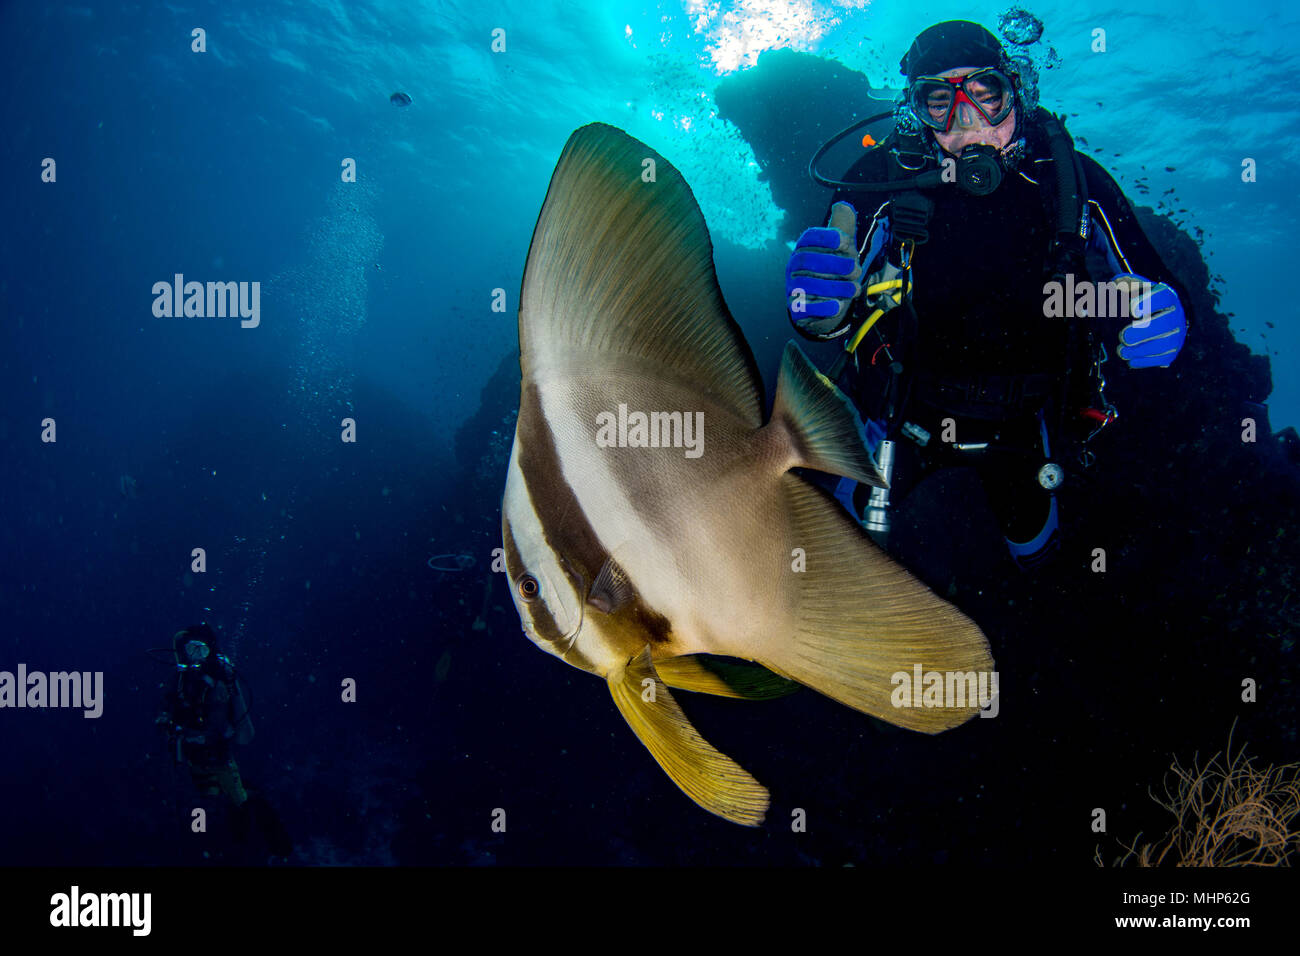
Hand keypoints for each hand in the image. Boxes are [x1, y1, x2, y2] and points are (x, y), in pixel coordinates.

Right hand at [786, 202, 861, 338]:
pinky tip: (837, 306)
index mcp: (805, 248)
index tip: (845, 241)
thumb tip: (843, 206)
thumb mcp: (842, 249)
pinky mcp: (796, 309)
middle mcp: (794, 267)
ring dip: (834, 287)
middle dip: (833, 264)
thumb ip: (844, 227)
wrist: (826, 305)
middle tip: (856, 269)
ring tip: (854, 289)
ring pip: (806, 285)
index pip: (809, 238)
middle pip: (806, 261)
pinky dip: (821, 307)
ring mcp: (792, 288)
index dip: (825, 237)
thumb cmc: (834, 271)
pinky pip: (803, 308)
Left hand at [1114, 274, 1186, 367]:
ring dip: (1141, 350)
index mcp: (1166, 296)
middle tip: (1123, 336)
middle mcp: (1176, 315)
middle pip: (1165, 323)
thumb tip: (1114, 285)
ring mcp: (1176, 334)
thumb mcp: (1132, 287)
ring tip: (1121, 351)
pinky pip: (1163, 359)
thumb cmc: (1140, 299)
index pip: (1162, 297)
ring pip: (1165, 344)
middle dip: (1143, 332)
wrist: (1158, 316)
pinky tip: (1130, 361)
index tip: (1132, 310)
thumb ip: (1123, 284)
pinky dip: (1145, 361)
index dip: (1149, 303)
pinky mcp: (1172, 351)